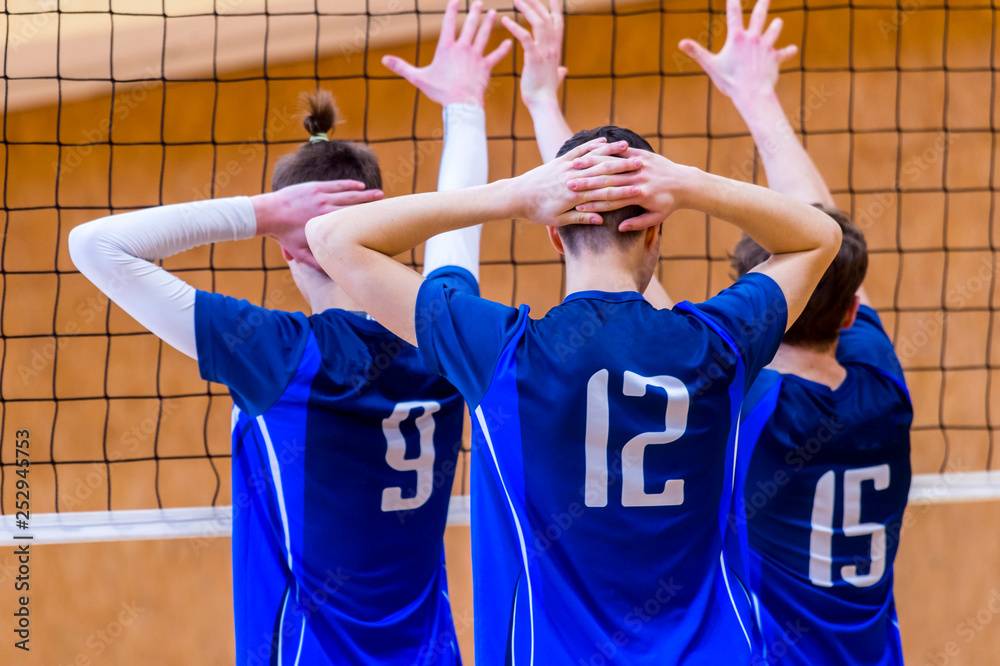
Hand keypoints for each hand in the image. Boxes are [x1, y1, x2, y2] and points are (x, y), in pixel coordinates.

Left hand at [252, 181, 383, 269]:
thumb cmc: (283, 236)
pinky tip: (359, 185)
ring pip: (347, 193)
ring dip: (364, 193)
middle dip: (371, 203)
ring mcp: (321, 195)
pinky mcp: (315, 187)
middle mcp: (326, 208)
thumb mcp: (300, 254)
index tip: (380, 221)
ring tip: (379, 193)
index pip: (351, 222)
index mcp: (325, 224)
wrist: (268, 214)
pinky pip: (336, 185)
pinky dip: (348, 185)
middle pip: (354, 205)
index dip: (367, 221)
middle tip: (386, 204)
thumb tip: (334, 274)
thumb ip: (317, 263)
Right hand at [382, 0, 511, 107]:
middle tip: (478, 2)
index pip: (448, 23)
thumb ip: (402, 67)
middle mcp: (462, 48)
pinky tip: (509, 42)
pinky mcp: (486, 67)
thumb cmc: (439, 91)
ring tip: (493, 13)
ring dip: (489, 23)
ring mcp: (476, 56)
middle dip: (474, 11)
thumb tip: (384, 60)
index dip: (451, 9)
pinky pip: (496, 56)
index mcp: (446, 48)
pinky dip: (503, 49)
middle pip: (469, 25)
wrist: (460, 104)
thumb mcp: (418, 78)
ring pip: (484, 35)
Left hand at [502, 0, 567, 108]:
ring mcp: (544, 51)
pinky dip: (515, 27)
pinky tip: (505, 21)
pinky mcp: (534, 57)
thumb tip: (563, 70)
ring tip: (515, 0)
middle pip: (547, 18)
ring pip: (538, 23)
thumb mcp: (555, 78)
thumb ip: (559, 71)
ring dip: (527, 9)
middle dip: (536, 4)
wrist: (543, 103)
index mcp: (556, 49)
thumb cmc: (546, 92)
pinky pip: (525, 37)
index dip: (554, 9)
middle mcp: (552, 47)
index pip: (558, 23)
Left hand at [512, 139, 642, 225]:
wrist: (517, 195)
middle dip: (622, 167)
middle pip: (602, 172)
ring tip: (627, 147)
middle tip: (641, 163)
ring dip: (610, 152)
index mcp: (575, 196)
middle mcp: (573, 179)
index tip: (640, 188)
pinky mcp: (560, 160)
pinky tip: (605, 140)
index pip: (604, 192)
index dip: (623, 190)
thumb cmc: (538, 212)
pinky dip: (592, 145)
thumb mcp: (559, 220)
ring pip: (593, 157)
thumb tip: (601, 220)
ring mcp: (566, 167)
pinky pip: (579, 150)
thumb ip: (581, 219)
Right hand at [570, 148, 699, 230]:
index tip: (576, 206)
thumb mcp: (656, 218)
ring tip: (575, 167)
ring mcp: (641, 166)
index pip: (611, 201)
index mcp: (639, 196)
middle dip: (587, 183)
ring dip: (592, 165)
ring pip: (612, 165)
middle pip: (608, 182)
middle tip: (568, 185)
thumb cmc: (669, 204)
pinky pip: (622, 151)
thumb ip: (637, 224)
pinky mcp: (643, 155)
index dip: (593, 204)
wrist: (686, 183)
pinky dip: (607, 151)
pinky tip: (593, 152)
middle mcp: (639, 180)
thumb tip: (619, 229)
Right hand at [678, 0, 796, 99]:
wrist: (752, 93)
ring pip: (774, 30)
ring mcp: (766, 47)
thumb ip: (696, 52)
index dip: (733, 1)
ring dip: (775, 26)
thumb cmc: (730, 81)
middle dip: (763, 3)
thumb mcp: (711, 66)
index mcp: (737, 38)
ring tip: (777, 22)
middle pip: (759, 15)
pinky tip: (793, 49)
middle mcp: (753, 38)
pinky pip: (783, 53)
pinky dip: (787, 52)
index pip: (734, 13)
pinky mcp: (775, 58)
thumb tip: (680, 43)